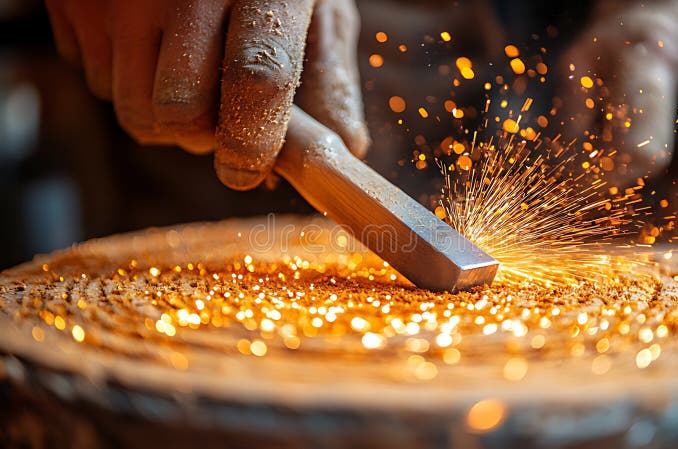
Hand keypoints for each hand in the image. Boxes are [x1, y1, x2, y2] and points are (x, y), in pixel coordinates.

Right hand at [45, 0, 368, 189]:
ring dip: (165, 117)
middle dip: (203, 137)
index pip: (258, 79)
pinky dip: (129, 85)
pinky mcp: (76, 1)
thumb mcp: (314, 6)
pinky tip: (152, 49)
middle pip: (180, 112)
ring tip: (189, 73)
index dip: (254, 145)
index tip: (251, 173)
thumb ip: (329, 77)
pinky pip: (96, 82)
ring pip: (133, 110)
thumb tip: (344, 150)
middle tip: (222, 116)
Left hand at [559, 0, 677, 249]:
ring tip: (666, 241)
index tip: (591, 210)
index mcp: (661, 54)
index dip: (614, 193)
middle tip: (638, 245)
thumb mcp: (583, 70)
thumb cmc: (628, 53)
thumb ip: (573, 129)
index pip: (642, 148)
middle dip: (676, 224)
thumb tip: (573, 197)